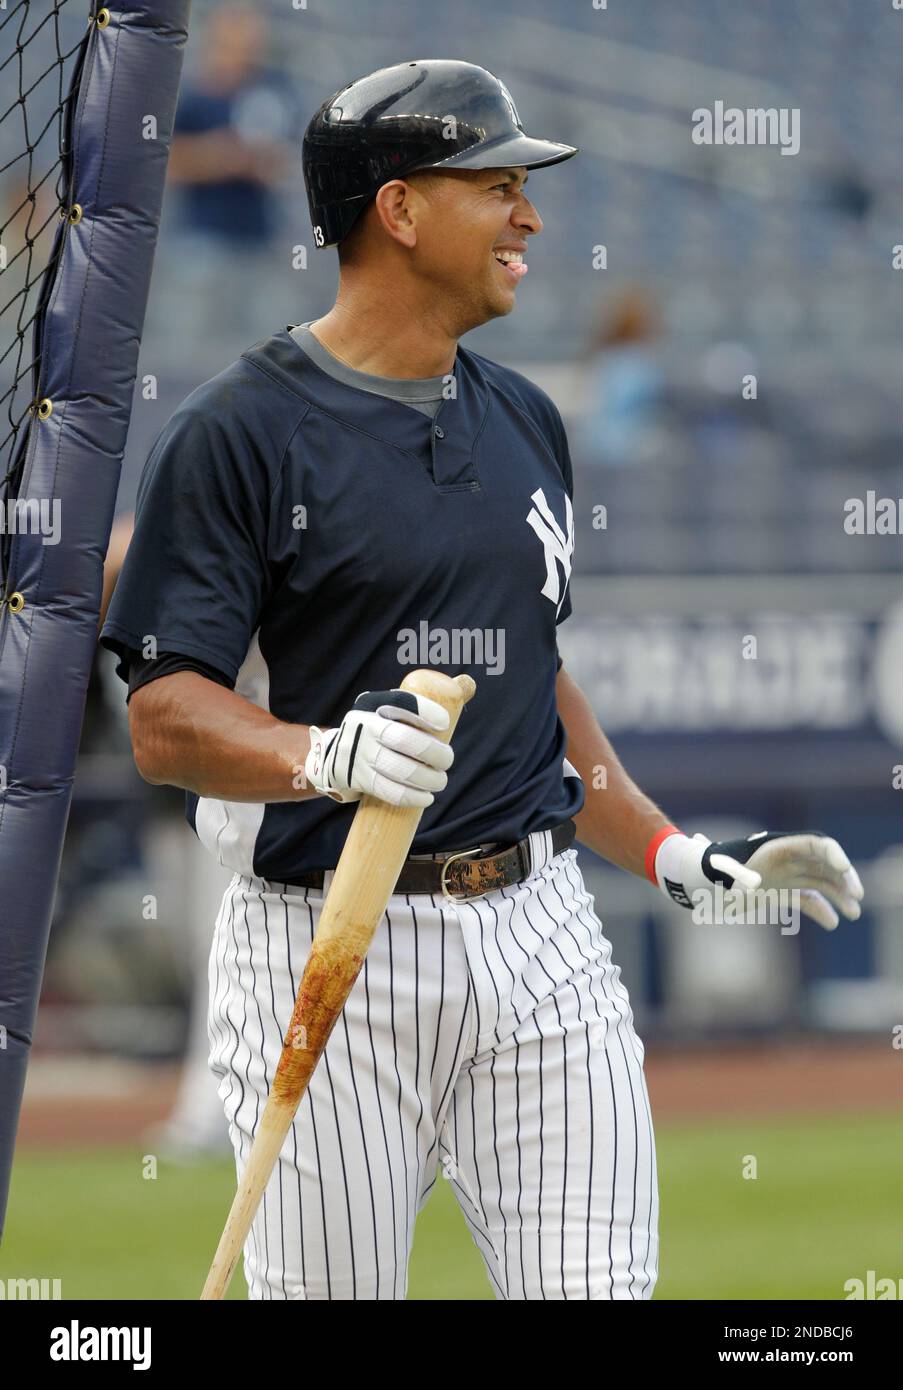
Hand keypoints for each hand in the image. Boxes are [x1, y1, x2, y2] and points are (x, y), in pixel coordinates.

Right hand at [304, 688, 453, 808]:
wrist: (333, 757)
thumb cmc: (377, 731)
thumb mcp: (390, 711)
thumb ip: (427, 699)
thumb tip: (469, 683)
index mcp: (375, 704)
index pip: (400, 702)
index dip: (424, 711)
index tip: (445, 723)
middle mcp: (363, 725)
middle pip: (403, 739)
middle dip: (433, 752)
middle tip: (447, 760)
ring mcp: (357, 753)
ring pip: (398, 768)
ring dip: (427, 778)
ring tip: (440, 781)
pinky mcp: (356, 778)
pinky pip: (388, 790)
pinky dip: (411, 796)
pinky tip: (427, 798)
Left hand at [653, 829, 863, 929]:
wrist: (707, 885)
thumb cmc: (714, 870)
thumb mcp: (719, 865)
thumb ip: (717, 855)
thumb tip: (698, 840)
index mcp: (778, 847)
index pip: (814, 844)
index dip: (832, 854)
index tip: (844, 869)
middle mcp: (789, 860)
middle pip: (825, 864)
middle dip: (844, 878)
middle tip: (857, 895)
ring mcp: (790, 876)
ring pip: (823, 883)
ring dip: (840, 896)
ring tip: (853, 912)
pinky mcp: (786, 893)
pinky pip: (810, 900)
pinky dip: (822, 911)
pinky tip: (832, 923)